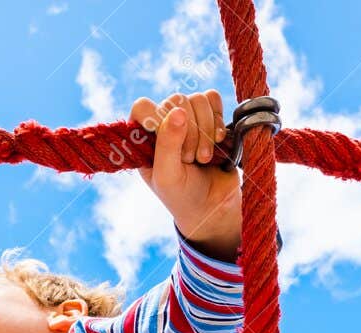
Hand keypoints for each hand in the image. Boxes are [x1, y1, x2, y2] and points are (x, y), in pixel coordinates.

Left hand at [130, 91, 242, 262]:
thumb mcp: (168, 176)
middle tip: (190, 159)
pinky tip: (217, 140)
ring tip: (203, 157)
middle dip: (189, 132)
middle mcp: (164, 123)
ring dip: (206, 130)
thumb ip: (168, 144)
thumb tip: (177, 110)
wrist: (214, 206)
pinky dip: (218, 119)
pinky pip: (213, 98)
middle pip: (176, 100)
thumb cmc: (183, 195)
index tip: (169, 140)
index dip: (157, 118)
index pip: (142, 107)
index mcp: (144, 137)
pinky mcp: (210, 116)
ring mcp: (188, 118)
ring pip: (198, 99)